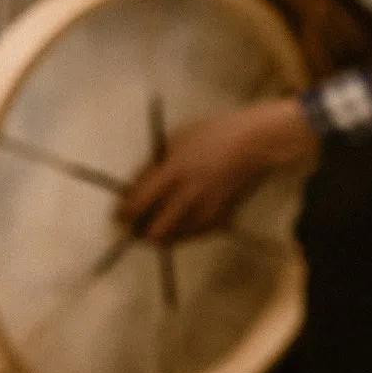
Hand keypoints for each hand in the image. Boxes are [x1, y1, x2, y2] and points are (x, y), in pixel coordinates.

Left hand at [119, 98, 316, 243]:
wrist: (254, 144)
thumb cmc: (211, 135)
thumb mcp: (175, 142)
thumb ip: (153, 167)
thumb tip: (132, 191)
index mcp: (173, 170)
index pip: (138, 202)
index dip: (123, 214)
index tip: (117, 218)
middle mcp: (189, 193)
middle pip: (156, 228)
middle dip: (140, 233)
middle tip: (134, 231)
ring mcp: (208, 208)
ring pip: (176, 237)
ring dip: (162, 237)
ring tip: (154, 234)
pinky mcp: (224, 216)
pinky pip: (197, 234)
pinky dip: (186, 234)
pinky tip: (180, 230)